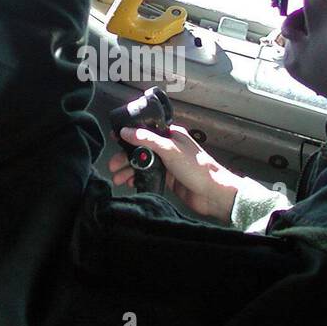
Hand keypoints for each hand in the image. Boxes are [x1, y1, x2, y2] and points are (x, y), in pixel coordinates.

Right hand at [107, 125, 244, 221]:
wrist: (213, 194)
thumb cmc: (197, 168)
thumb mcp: (170, 149)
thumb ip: (147, 140)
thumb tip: (126, 132)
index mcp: (172, 135)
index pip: (146, 131)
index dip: (130, 135)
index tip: (115, 139)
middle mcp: (169, 148)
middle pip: (142, 149)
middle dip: (126, 157)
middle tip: (113, 165)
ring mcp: (168, 164)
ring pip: (144, 164)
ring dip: (130, 170)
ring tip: (118, 178)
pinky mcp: (168, 179)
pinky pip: (148, 176)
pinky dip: (138, 178)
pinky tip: (130, 182)